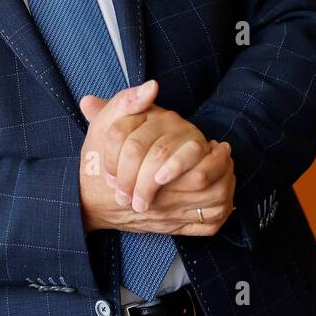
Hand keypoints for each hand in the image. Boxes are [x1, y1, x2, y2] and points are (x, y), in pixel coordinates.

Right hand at [77, 82, 235, 235]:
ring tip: (227, 169)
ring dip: (224, 187)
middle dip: (221, 168)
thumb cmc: (98, 162)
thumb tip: (151, 87)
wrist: (87, 200)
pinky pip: (205, 225)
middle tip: (225, 153)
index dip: (211, 156)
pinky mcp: (170, 228)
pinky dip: (220, 211)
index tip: (218, 143)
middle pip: (205, 188)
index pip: (195, 172)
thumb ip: (127, 103)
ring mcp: (167, 217)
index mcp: (149, 176)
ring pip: (208, 207)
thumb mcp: (105, 127)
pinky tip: (222, 192)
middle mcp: (161, 200)